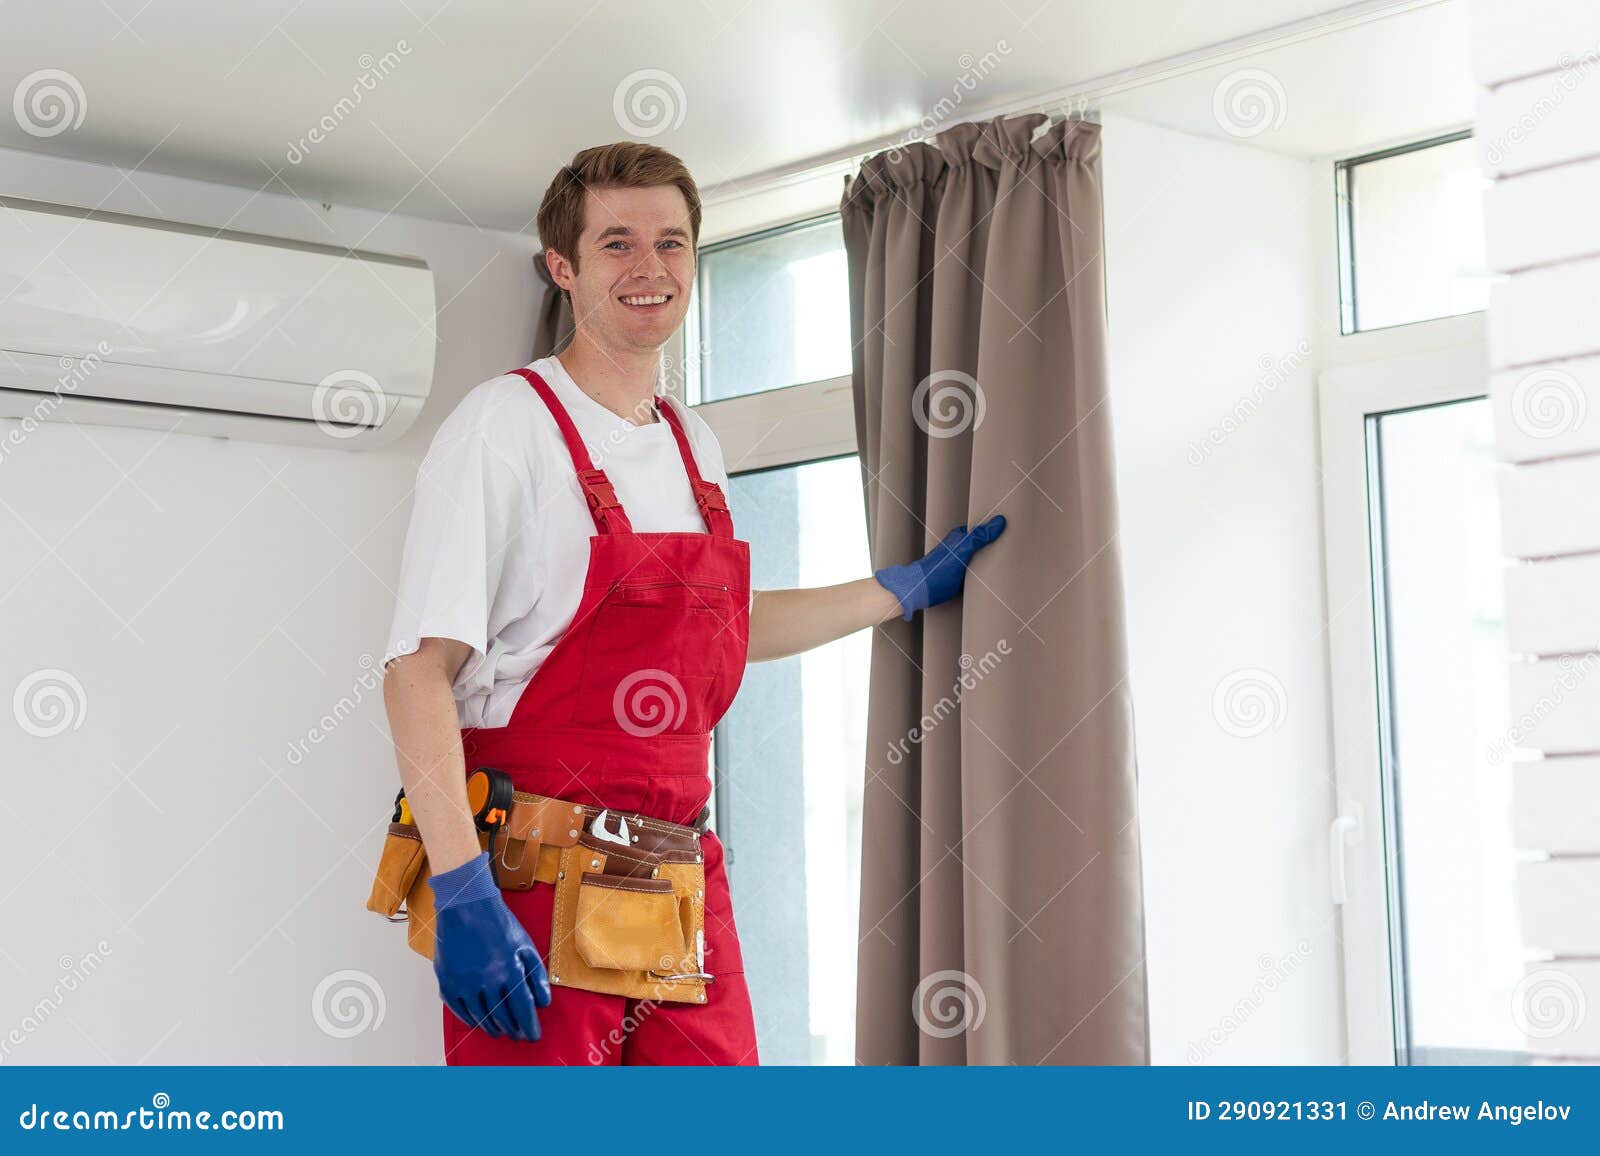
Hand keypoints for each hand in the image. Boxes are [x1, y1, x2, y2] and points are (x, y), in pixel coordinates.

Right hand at [430, 852, 551, 1041]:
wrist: (466, 906)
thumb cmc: (498, 923)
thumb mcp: (525, 945)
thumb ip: (536, 975)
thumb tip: (544, 1002)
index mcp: (509, 970)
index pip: (523, 1008)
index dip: (529, 1026)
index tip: (533, 1036)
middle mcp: (486, 980)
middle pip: (502, 1017)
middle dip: (513, 1030)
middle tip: (518, 1035)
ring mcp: (464, 983)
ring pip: (481, 1017)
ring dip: (493, 1028)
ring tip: (501, 1031)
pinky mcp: (447, 982)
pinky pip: (460, 1011)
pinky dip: (471, 1020)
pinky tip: (479, 1022)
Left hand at [873, 514, 1006, 620]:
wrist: (921, 590)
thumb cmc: (938, 569)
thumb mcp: (963, 549)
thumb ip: (980, 536)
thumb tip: (999, 521)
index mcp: (961, 537)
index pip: (983, 529)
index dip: (996, 529)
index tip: (1013, 529)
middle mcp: (961, 548)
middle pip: (984, 545)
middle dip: (997, 547)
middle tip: (1016, 548)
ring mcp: (961, 564)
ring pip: (982, 560)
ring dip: (992, 563)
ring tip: (1009, 563)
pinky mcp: (961, 578)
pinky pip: (978, 574)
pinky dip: (986, 575)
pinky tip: (995, 578)